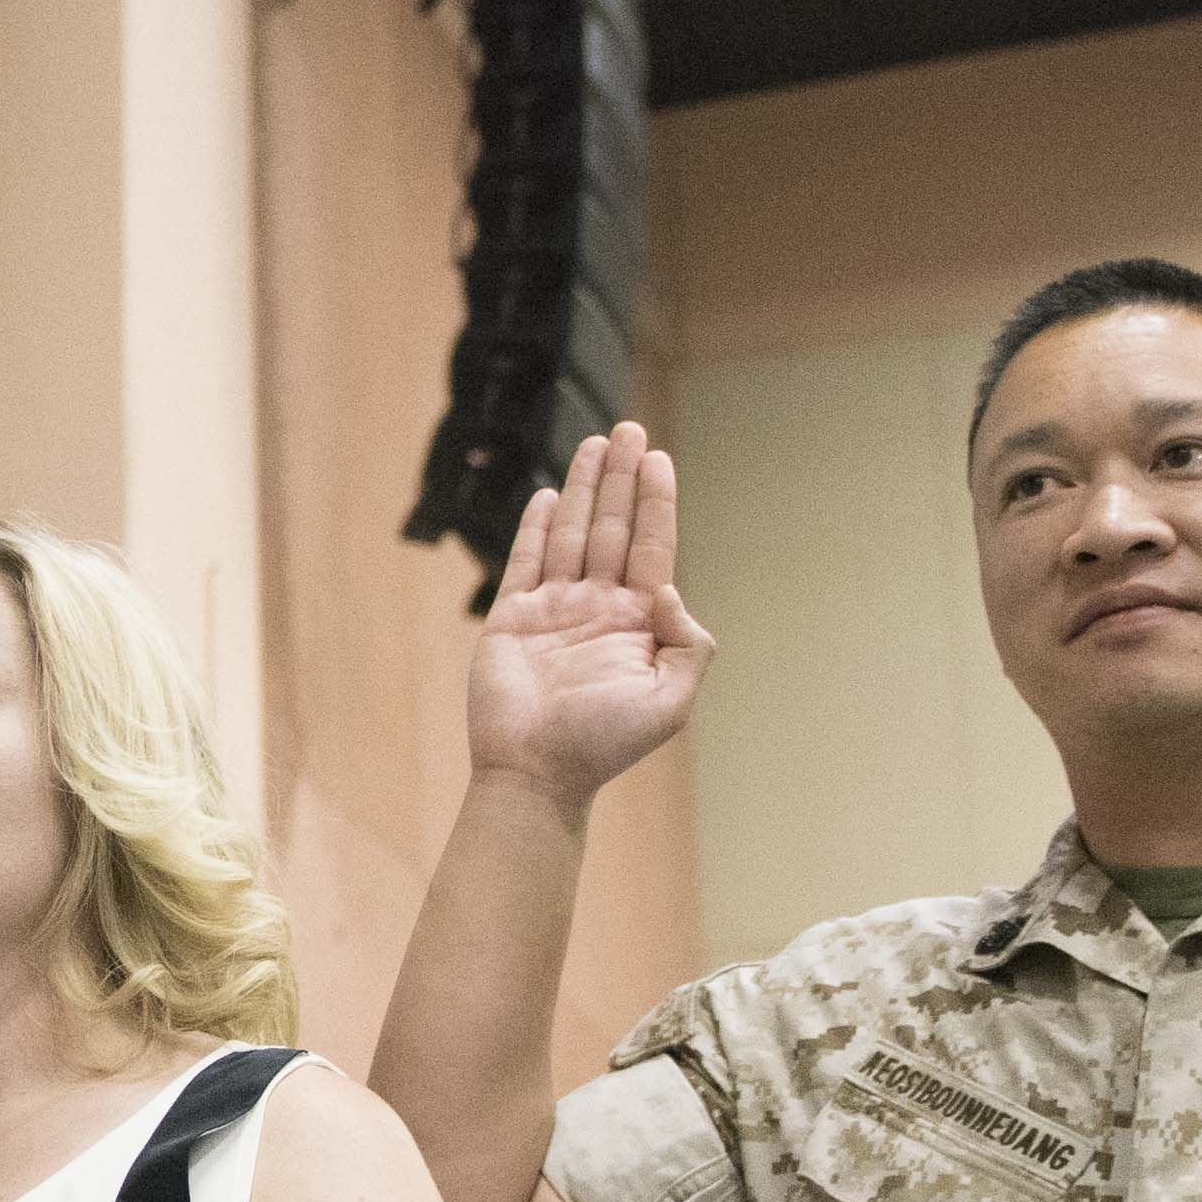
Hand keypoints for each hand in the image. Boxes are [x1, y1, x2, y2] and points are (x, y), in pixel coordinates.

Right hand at [463, 425, 711, 809]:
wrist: (536, 772)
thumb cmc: (603, 745)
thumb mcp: (672, 701)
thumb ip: (688, 645)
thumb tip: (670, 590)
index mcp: (637, 623)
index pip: (652, 548)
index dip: (656, 501)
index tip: (659, 459)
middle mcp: (597, 608)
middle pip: (614, 528)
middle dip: (622, 478)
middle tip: (629, 429)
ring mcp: (555, 610)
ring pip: (574, 534)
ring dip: (586, 488)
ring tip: (597, 443)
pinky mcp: (513, 618)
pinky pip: (527, 561)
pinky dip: (538, 526)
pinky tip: (551, 495)